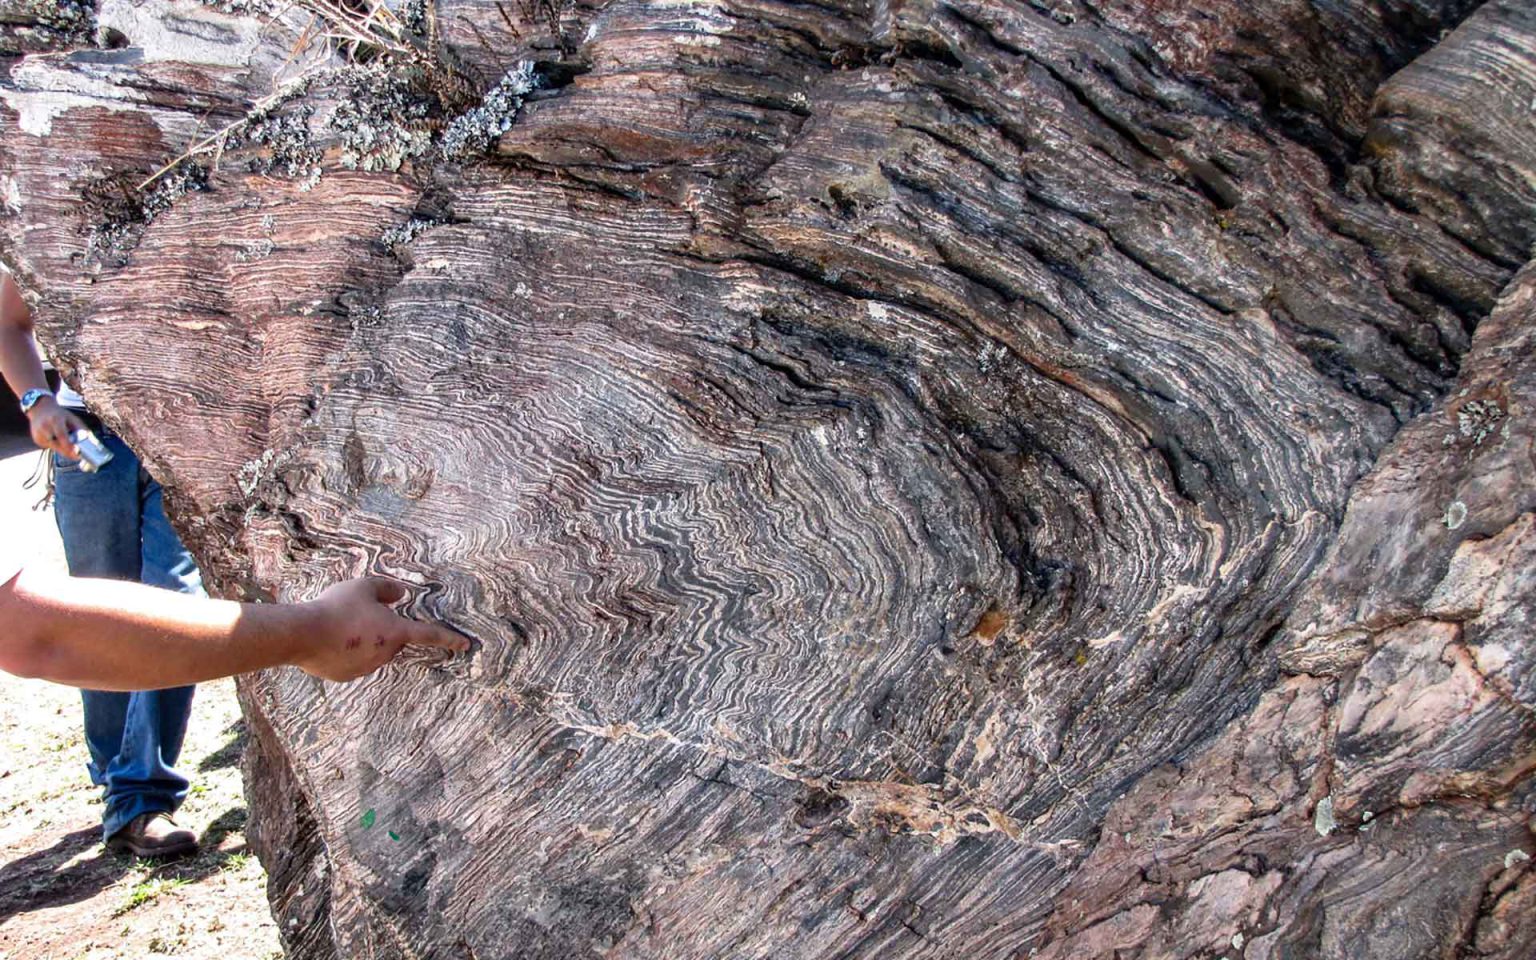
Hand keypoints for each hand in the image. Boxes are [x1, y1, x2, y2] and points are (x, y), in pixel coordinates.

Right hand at [27, 395, 85, 459]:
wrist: (40, 408)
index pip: (62, 435)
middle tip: (77, 455)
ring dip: (62, 448)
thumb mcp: (72, 417)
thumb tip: (91, 440)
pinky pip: (49, 447)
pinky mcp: (36, 439)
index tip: (77, 454)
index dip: (69, 446)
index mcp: (55, 420)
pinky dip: (55, 446)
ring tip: (65, 441)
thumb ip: (81, 428)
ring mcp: (39, 434)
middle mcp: (45, 427)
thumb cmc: (58, 414)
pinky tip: (56, 438)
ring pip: (54, 448)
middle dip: (68, 452)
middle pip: (57, 445)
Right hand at [293, 577, 469, 681]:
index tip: (466, 645)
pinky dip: (346, 651)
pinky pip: (353, 661)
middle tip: (357, 615)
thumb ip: (387, 588)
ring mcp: (366, 668)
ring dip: (363, 640)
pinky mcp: (347, 676)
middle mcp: (386, 654)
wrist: (302, 634)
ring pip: (373, 650)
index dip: (450, 638)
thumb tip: (401, 593)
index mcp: (395, 632)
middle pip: (393, 639)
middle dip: (382, 628)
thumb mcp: (365, 586)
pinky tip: (330, 640)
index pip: (430, 635)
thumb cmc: (336, 607)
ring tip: (338, 626)